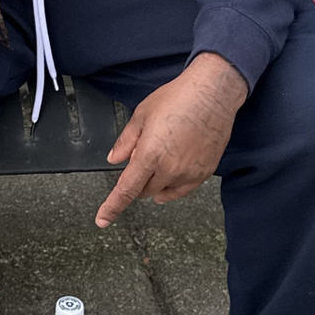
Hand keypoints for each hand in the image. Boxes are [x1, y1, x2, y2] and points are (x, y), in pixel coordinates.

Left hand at [95, 52, 248, 227]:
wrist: (212, 95)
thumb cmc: (175, 99)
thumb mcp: (141, 115)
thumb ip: (126, 141)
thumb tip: (115, 160)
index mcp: (149, 155)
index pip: (126, 189)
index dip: (112, 207)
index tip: (102, 220)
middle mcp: (169, 169)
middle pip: (144, 190)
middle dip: (135, 181)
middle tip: (138, 157)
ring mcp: (189, 173)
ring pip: (163, 191)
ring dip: (154, 183)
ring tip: (157, 157)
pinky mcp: (205, 173)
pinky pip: (182, 190)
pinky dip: (171, 188)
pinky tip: (168, 180)